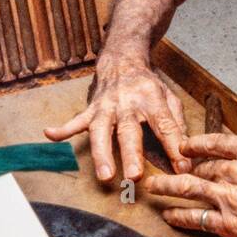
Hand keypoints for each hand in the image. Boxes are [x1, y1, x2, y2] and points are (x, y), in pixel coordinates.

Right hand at [43, 54, 188, 181]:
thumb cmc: (148, 85)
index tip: (182, 169)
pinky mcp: (91, 109)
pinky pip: (75, 120)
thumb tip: (187, 157)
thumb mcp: (170, 98)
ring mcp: (106, 107)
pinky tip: (49, 134)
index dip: (174, 148)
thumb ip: (177, 125)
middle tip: (134, 176)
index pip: (165, 126)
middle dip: (131, 155)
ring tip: (104, 175)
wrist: (122, 60)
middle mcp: (127, 103)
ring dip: (101, 153)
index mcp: (151, 100)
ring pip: (101, 131)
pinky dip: (62, 128)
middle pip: (129, 131)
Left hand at [143, 134, 236, 236]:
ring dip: (166, 187)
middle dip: (181, 170)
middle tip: (165, 170)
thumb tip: (233, 161)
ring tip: (153, 187)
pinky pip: (195, 217)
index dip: (193, 144)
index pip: (213, 142)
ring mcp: (230, 198)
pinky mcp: (229, 224)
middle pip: (199, 168)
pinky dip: (179, 215)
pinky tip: (170, 215)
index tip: (182, 145)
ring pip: (187, 188)